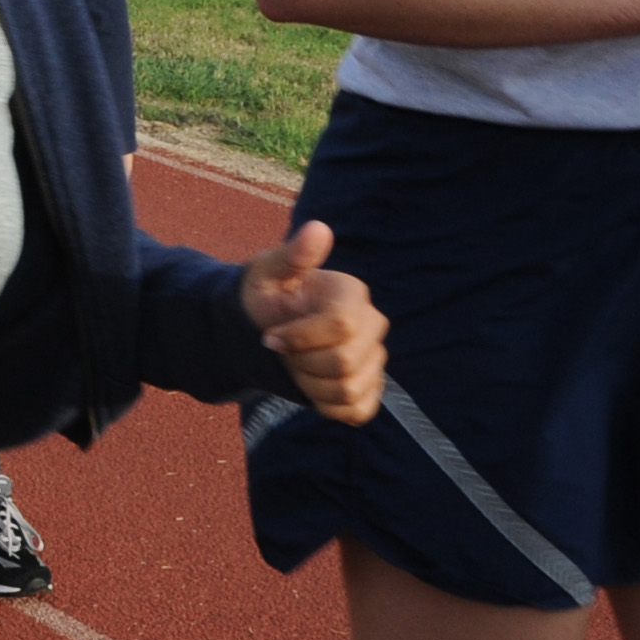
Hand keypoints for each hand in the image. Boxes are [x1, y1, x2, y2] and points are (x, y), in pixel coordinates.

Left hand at [241, 221, 384, 423]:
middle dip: (301, 361)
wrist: (264, 330)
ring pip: (348, 389)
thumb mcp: (266, 273)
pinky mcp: (370, 388)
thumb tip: (318, 229)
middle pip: (344, 362)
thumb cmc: (265, 297)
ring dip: (309, 383)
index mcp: (352, 293)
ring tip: (296, 365)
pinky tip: (310, 385)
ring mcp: (375, 359)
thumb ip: (292, 255)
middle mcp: (373, 325)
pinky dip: (326, 405)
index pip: (341, 326)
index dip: (298, 337)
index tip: (270, 335)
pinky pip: (357, 410)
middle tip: (282, 350)